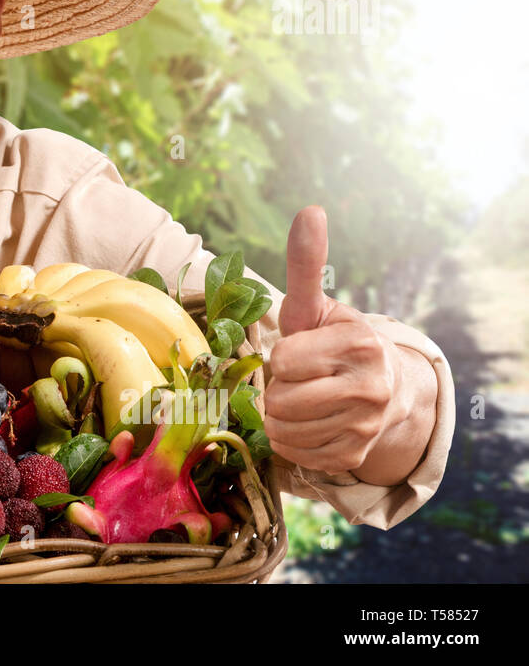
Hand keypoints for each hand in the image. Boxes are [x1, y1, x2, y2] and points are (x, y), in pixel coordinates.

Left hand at [264, 206, 404, 475]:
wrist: (386, 390)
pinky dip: (289, 441)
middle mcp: (371, 386)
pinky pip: (294, 453)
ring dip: (278, 416)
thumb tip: (310, 209)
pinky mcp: (355, 455)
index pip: (284, 360)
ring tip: (301, 399)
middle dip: (278, 388)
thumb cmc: (334, 342)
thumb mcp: (317, 305)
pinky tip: (309, 423)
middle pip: (280, 399)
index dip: (282, 357)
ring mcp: (366, 425)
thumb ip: (306, 264)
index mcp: (359, 343)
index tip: (302, 353)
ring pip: (283, 429)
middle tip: (300, 379)